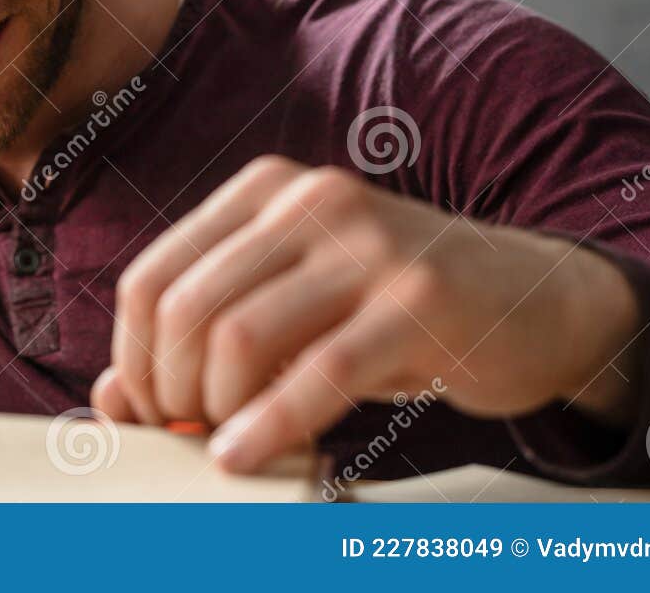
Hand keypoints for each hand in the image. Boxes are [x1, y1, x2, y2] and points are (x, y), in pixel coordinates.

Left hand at [92, 156, 641, 471]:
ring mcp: (366, 246)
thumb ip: (208, 334)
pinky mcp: (417, 301)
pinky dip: (270, 426)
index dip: (134, 355)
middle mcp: (309, 202)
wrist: (536, 299)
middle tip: (186, 432)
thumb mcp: (296, 301)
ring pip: (239, 339)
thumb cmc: (393, 307)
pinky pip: (318, 373)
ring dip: (216, 410)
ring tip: (224, 442)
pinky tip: (249, 458)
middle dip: (169, 389)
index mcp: (265, 191)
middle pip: (187, 308)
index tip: (146, 407)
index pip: (154, 275)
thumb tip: (113, 396)